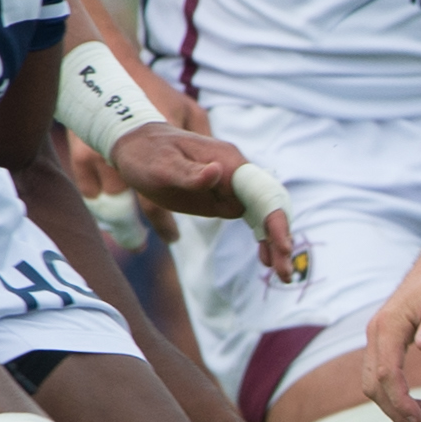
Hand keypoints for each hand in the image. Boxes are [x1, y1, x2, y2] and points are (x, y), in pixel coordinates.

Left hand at [102, 124, 296, 269]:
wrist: (136, 145)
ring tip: (283, 276)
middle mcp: (236, 172)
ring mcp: (231, 185)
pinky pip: (249, 217)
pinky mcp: (223, 196)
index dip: (275, 220)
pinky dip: (262, 238)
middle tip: (285, 273)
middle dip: (280, 239)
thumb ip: (190, 175)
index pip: (262, 192)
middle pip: (268, 207)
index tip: (282, 246)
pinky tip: (266, 260)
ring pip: (263, 215)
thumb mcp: (162, 166)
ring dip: (276, 244)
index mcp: (228, 162)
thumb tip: (217, 173)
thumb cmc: (146, 154)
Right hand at [359, 239, 420, 421]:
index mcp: (389, 325)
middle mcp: (377, 332)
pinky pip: (382, 375)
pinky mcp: (387, 341)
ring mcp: (379, 337)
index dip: (402, 402)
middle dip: (396, 411)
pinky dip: (396, 395)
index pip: (388, 374)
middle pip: (375, 384)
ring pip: (374, 383)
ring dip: (395, 407)